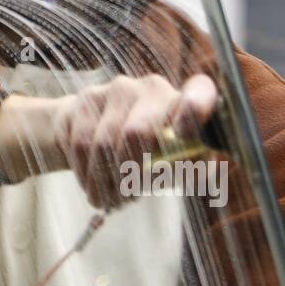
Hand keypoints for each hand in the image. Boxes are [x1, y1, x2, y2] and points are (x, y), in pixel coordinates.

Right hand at [0, 73, 218, 209]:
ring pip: (104, 144)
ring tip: (110, 197)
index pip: (199, 92)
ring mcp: (117, 89)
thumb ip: (191, 170)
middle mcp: (153, 87)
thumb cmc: (146, 152)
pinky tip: (92, 186)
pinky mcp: (87, 98)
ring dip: (105, 181)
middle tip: (128, 196)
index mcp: (184, 103)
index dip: (193, 111)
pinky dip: (87, 174)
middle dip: (129, 174)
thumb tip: (202, 174)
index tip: (184, 135)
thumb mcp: (173, 165)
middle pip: (137, 133)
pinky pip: (81, 144)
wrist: (95, 130)